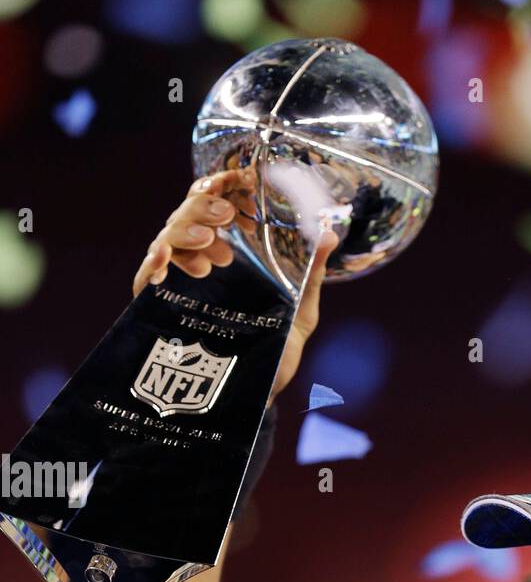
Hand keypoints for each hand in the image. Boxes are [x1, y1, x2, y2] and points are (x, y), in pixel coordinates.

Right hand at [132, 167, 338, 403]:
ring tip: (212, 243)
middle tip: (227, 216)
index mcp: (229, 255)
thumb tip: (332, 232)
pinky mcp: (155, 305)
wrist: (251, 401)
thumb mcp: (298, 313)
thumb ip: (312, 276)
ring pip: (168, 236)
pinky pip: (146, 274)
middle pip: (189, 215)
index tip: (240, 180)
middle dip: (204, 206)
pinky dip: (156, 261)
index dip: (222, 184)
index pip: (216, 205)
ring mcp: (175, 282)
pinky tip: (169, 259)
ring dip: (186, 230)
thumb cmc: (271, 357)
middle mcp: (198, 262)